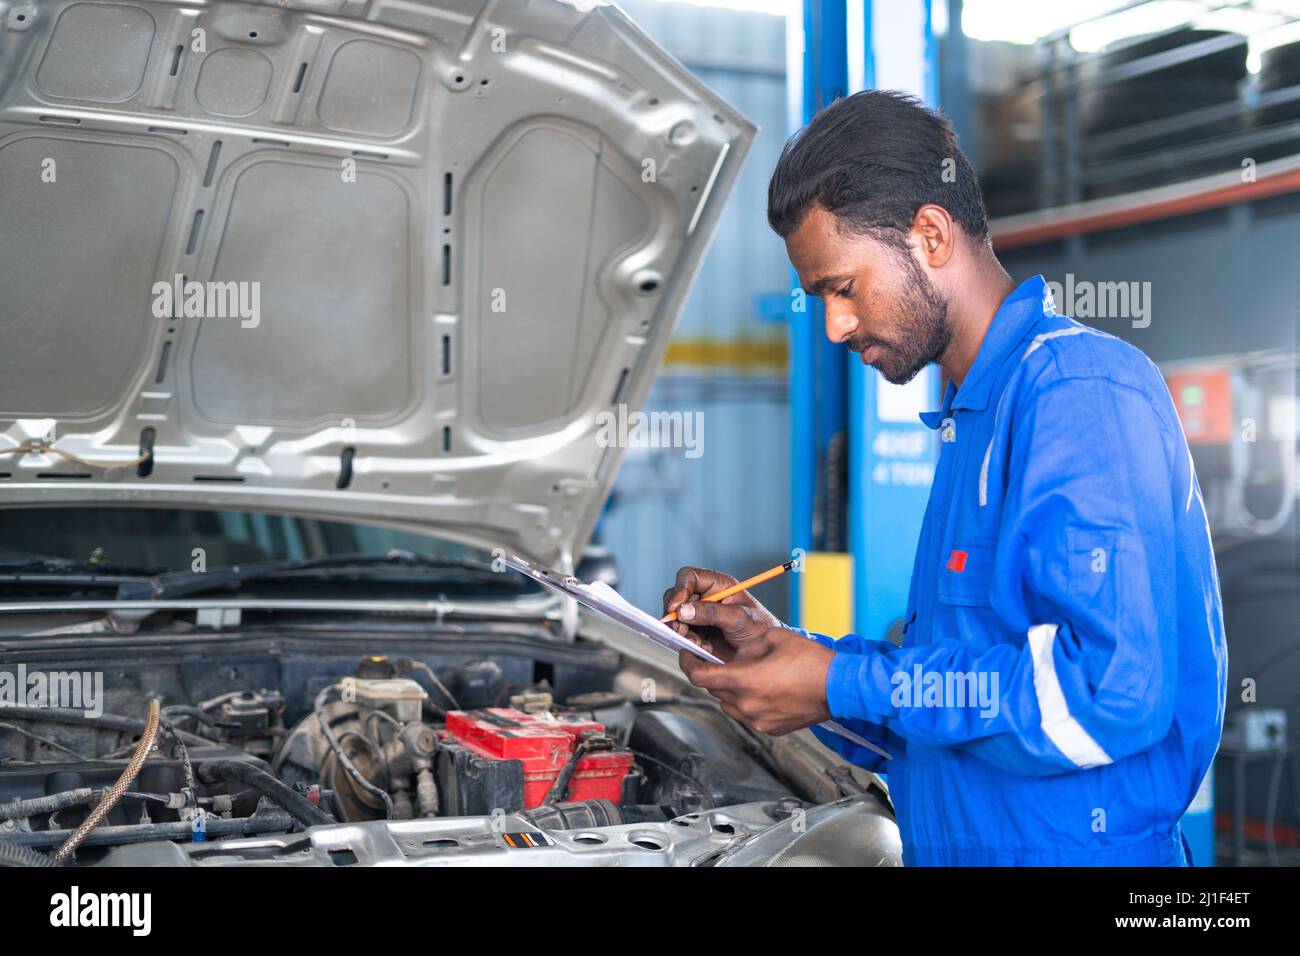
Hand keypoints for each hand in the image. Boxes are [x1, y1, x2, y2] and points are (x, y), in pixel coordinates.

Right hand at [662, 566, 780, 662]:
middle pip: (676, 596)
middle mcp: (705, 597)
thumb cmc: (759, 629)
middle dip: (675, 614)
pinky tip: (702, 647)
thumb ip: (712, 613)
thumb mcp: (739, 618)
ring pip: (675, 617)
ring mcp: (699, 614)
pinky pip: (681, 633)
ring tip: (697, 642)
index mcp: (718, 585)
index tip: (676, 608)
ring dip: (682, 630)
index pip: (689, 577)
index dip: (679, 589)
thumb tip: (683, 610)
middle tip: (681, 629)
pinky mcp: (697, 631)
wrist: (765, 654)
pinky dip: (687, 641)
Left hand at [673, 602, 834, 735]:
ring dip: (729, 689)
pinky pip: (746, 714)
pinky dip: (746, 701)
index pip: (699, 676)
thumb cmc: (810, 661)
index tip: (686, 654)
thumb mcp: (772, 638)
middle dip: (712, 673)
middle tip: (716, 659)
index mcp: (743, 680)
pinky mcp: (768, 728)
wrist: (839, 688)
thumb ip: (743, 644)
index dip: (687, 663)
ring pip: (728, 703)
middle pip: (713, 689)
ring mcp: (757, 720)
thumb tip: (729, 650)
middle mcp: (746, 704)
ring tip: (746, 673)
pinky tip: (762, 688)